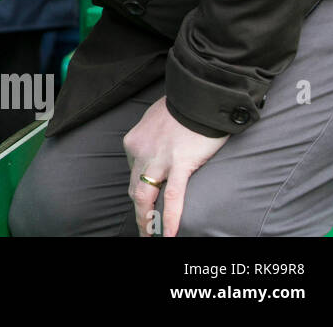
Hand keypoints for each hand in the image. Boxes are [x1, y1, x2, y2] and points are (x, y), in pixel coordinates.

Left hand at [123, 96, 228, 236]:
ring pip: (146, 196)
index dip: (140, 189)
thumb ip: (153, 136)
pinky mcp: (180, 163)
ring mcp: (158, 159)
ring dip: (147, 221)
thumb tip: (157, 145)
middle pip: (135, 189)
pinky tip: (169, 234)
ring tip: (151, 237)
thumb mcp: (156, 119)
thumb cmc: (183, 106)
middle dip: (138, 212)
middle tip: (143, 230)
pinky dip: (169, 218)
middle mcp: (140, 151)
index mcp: (134, 142)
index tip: (147, 201)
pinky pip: (173, 196)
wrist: (199, 95)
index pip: (133, 173)